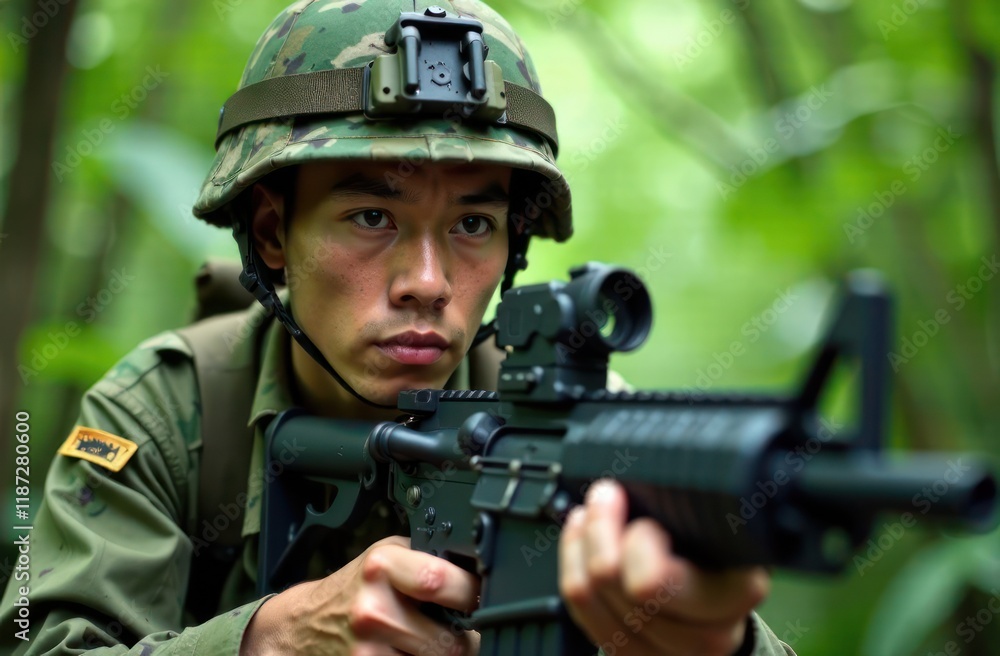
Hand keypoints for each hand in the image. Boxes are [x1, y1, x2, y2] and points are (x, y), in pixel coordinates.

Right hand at [240, 535, 479, 655]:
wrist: (304, 626)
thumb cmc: (354, 587)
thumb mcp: (386, 555)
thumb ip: (428, 557)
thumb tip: (479, 567)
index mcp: (382, 567)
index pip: (441, 581)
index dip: (471, 593)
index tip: (481, 596)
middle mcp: (374, 609)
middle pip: (450, 640)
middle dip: (464, 637)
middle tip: (459, 627)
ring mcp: (369, 649)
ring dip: (444, 654)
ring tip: (429, 639)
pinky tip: (408, 651)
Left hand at [559, 480, 769, 655]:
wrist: (729, 611)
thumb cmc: (727, 557)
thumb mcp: (729, 523)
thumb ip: (703, 503)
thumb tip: (655, 459)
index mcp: (736, 593)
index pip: (655, 578)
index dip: (637, 539)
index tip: (637, 508)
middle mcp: (704, 633)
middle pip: (618, 582)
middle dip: (603, 528)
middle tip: (606, 495)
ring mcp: (663, 651)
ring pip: (592, 594)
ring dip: (583, 543)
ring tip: (590, 512)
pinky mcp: (629, 655)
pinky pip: (580, 609)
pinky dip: (571, 563)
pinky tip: (579, 536)